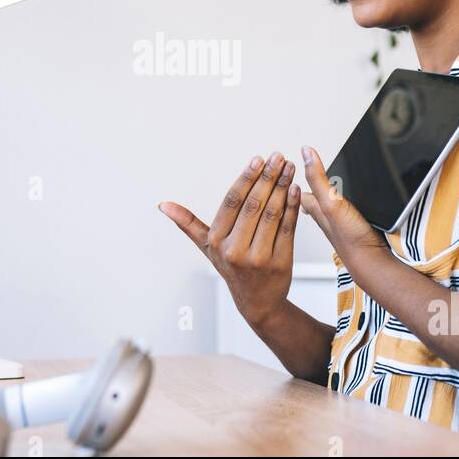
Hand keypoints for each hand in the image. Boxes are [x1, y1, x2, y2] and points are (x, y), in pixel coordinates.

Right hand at [158, 152, 300, 327]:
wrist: (257, 301)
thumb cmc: (231, 268)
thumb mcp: (206, 247)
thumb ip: (187, 223)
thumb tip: (163, 205)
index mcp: (217, 241)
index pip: (232, 202)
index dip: (246, 178)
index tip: (258, 159)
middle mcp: (235, 250)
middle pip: (253, 205)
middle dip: (267, 177)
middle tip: (277, 157)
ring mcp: (258, 258)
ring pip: (272, 214)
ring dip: (283, 187)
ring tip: (288, 168)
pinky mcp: (280, 262)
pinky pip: (287, 228)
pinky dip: (293, 207)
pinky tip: (296, 189)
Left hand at [298, 146, 391, 264]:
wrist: (373, 262)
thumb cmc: (350, 239)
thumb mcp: (331, 202)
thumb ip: (318, 179)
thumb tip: (306, 152)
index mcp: (314, 207)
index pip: (295, 189)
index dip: (289, 176)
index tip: (284, 163)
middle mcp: (323, 215)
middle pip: (308, 195)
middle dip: (302, 182)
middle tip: (296, 167)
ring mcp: (337, 222)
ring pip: (324, 202)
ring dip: (323, 190)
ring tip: (319, 177)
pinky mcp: (352, 227)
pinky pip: (340, 209)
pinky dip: (339, 201)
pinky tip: (346, 200)